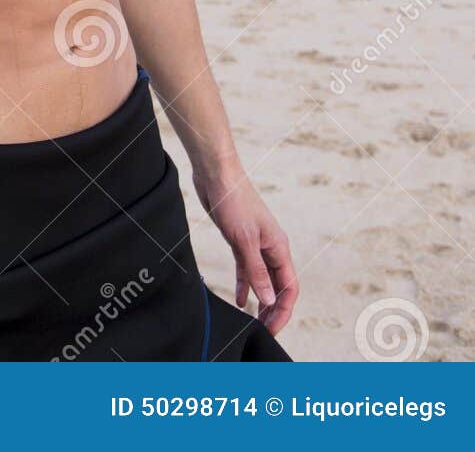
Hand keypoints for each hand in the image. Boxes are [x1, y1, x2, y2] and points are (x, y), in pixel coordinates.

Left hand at [192, 165, 297, 336]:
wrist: (216, 174)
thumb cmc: (233, 201)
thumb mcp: (244, 240)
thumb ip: (256, 271)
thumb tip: (267, 299)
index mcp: (279, 247)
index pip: (289, 287)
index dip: (283, 310)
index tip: (271, 329)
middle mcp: (271, 247)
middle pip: (278, 286)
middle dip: (273, 309)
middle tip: (262, 330)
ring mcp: (255, 244)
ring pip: (263, 279)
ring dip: (260, 300)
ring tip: (253, 321)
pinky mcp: (239, 240)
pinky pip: (246, 269)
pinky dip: (244, 285)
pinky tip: (239, 300)